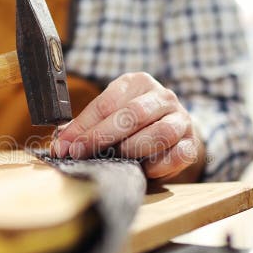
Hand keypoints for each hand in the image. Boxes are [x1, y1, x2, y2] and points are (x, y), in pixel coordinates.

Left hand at [50, 72, 202, 178]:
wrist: (173, 131)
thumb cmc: (134, 124)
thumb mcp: (111, 116)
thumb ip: (87, 126)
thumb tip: (60, 144)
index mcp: (138, 83)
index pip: (107, 102)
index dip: (83, 126)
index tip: (64, 145)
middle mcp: (162, 97)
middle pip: (133, 114)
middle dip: (102, 136)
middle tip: (80, 153)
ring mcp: (181, 119)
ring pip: (160, 133)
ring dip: (132, 148)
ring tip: (116, 159)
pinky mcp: (191, 143)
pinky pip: (178, 154)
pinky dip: (158, 164)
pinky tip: (144, 168)